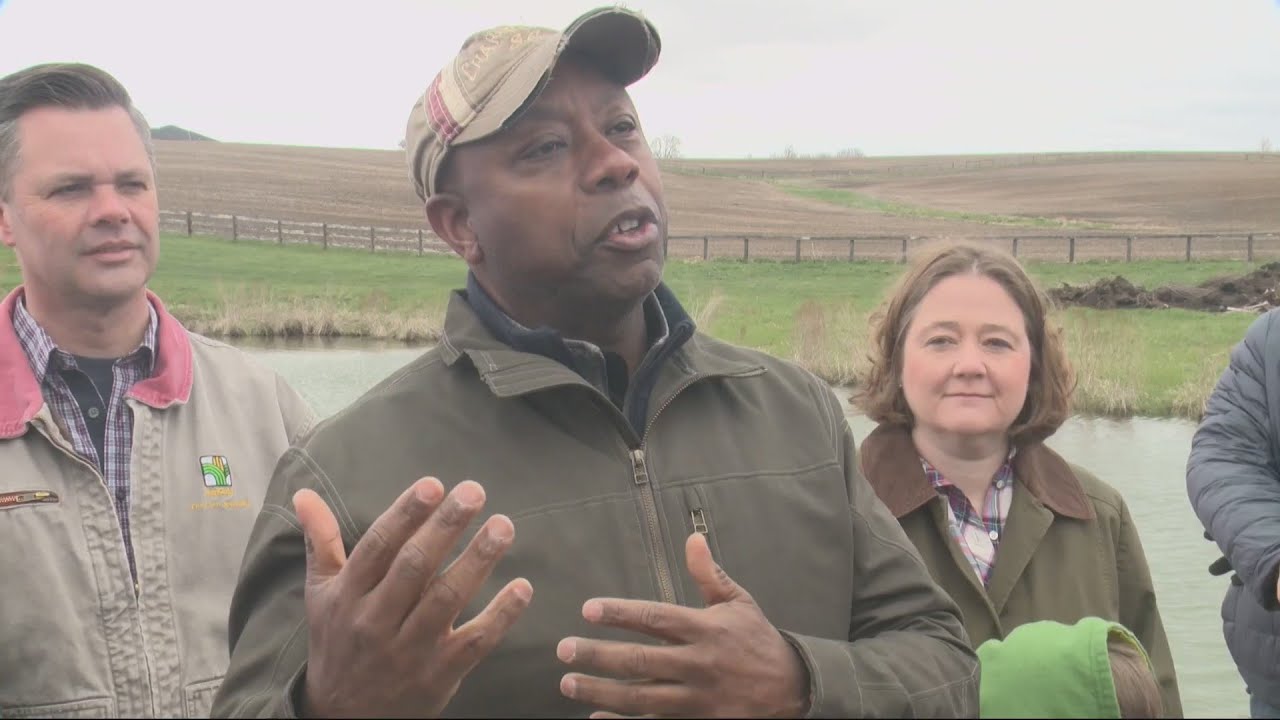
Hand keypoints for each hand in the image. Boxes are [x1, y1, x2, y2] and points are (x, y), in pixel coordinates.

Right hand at [294, 478, 532, 717]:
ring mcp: (410, 649)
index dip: (406, 514)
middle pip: (415, 567)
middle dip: (446, 527)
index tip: (433, 485)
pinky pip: (474, 641)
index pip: (378, 547)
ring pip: (446, 599)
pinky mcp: (439, 673)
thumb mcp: (321, 594)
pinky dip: (501, 615)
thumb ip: (320, 542)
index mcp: (349, 595)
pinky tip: (522, 586)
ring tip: (503, 527)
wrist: (343, 717)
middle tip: (474, 492)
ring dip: (478, 561)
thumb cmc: (337, 642)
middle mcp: (376, 620)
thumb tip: (303, 495)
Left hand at [557, 533, 808, 717]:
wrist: (792, 688)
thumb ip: (709, 574)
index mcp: (706, 628)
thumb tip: (692, 537)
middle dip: (598, 655)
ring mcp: (698, 698)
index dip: (621, 613)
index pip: (656, 618)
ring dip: (602, 691)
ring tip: (570, 683)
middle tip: (564, 649)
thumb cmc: (757, 639)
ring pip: (642, 697)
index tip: (588, 609)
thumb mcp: (738, 602)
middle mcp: (699, 663)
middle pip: (641, 660)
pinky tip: (596, 717)